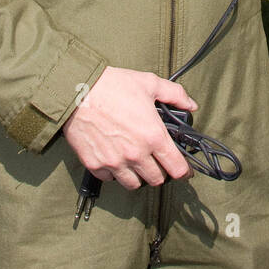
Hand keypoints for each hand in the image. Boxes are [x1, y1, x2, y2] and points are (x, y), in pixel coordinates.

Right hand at [62, 66, 196, 189]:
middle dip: (160, 172)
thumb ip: (175, 95)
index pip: (177, 168)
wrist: (78, 91)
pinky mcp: (96, 165)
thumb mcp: (149, 83)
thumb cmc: (113, 86)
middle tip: (156, 162)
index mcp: (153, 136)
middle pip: (156, 180)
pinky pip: (110, 179)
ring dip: (138, 176)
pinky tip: (115, 159)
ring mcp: (115, 162)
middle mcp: (136, 154)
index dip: (184, 172)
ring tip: (136, 163)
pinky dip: (115, 173)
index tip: (184, 171)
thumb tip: (191, 104)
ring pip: (134, 184)